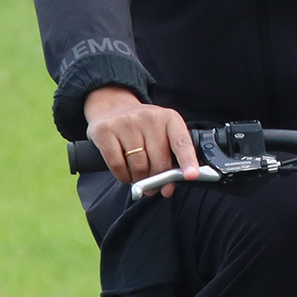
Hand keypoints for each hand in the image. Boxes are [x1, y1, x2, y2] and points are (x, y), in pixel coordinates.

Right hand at [84, 87, 200, 197]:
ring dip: (139, 179)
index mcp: (169, 118)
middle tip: (153, 185)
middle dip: (157, 179)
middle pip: (159, 162)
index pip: (181, 142)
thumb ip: (170, 161)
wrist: (113, 106)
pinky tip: (125, 171)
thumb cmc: (143, 128)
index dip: (188, 160)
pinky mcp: (105, 130)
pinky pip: (118, 165)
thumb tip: (167, 190)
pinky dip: (123, 176)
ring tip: (137, 174)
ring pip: (138, 166)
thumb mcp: (162, 135)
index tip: (191, 175)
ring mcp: (126, 122)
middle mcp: (149, 117)